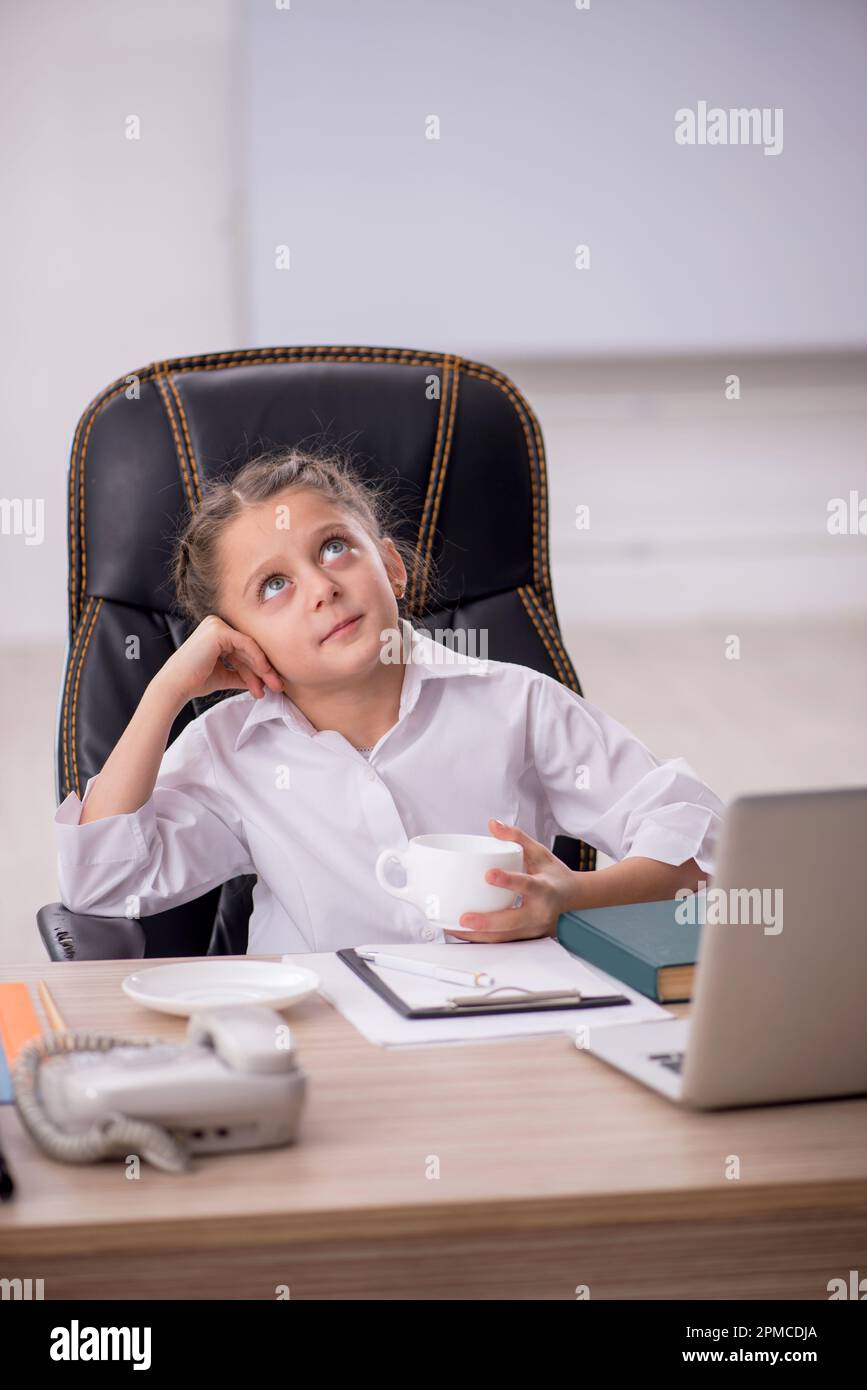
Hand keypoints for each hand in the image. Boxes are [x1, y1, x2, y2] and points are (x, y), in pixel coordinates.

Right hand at [154, 614, 283, 705]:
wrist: (176, 686)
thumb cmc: (195, 681)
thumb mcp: (225, 675)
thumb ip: (243, 674)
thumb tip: (264, 679)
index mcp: (216, 633)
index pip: (243, 650)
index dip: (258, 669)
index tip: (269, 686)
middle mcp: (216, 624)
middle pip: (248, 648)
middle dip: (264, 670)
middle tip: (277, 686)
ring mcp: (216, 624)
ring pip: (249, 647)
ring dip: (262, 669)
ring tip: (272, 686)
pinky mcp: (218, 630)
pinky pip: (246, 644)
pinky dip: (257, 659)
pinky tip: (264, 673)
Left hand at [444, 818, 577, 942]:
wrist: (572, 898)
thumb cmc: (553, 875)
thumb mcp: (539, 852)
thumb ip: (516, 837)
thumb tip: (493, 824)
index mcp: (545, 888)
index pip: (527, 885)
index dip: (508, 880)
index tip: (489, 875)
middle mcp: (540, 912)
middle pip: (513, 921)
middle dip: (488, 922)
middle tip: (464, 917)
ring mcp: (534, 929)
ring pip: (505, 937)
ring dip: (479, 935)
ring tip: (455, 928)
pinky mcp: (526, 937)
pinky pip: (503, 940)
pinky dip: (483, 939)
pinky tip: (464, 934)